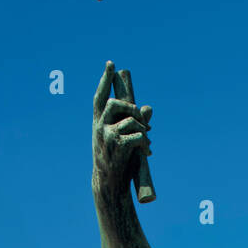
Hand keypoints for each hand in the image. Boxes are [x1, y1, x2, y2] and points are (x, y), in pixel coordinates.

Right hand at [92, 61, 151, 198]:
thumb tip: (149, 107)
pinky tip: (148, 152)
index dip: (105, 79)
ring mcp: (106, 135)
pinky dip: (145, 143)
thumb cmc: (115, 160)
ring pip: (130, 120)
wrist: (109, 184)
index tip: (111, 63)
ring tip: (147, 140)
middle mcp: (99, 126)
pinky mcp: (117, 146)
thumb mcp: (121, 139)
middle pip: (114, 103)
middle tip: (142, 119)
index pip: (99, 96)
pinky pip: (137, 136)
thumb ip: (134, 122)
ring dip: (143, 129)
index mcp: (98, 122)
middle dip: (131, 108)